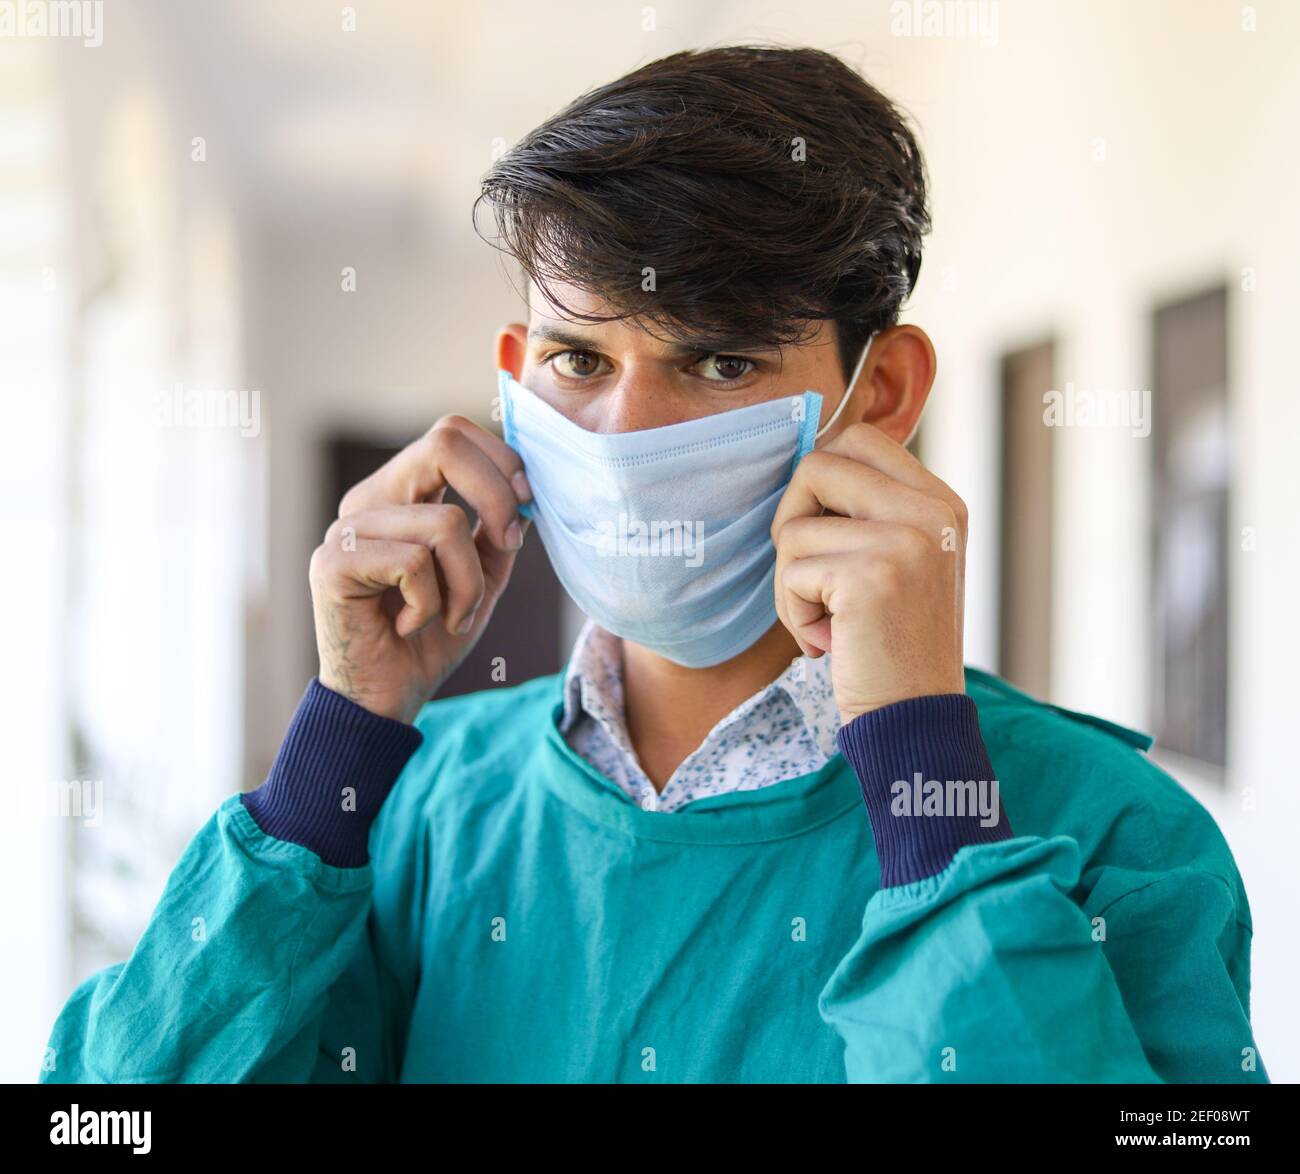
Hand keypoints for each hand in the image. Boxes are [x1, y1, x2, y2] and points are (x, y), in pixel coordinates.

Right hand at [309, 414, 530, 723]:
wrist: (385, 700)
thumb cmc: (430, 639)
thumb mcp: (481, 578)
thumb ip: (497, 531)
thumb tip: (525, 488)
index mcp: (400, 493)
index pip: (452, 433)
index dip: (501, 459)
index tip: (526, 503)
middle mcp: (369, 499)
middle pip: (445, 444)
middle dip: (497, 497)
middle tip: (509, 544)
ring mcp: (346, 528)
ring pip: (444, 522)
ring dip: (467, 584)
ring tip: (449, 617)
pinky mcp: (333, 563)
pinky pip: (414, 564)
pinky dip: (431, 605)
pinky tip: (408, 626)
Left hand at [771, 421, 966, 722]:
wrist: (914, 720)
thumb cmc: (890, 646)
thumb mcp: (898, 563)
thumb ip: (867, 513)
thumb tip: (803, 465)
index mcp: (940, 503)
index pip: (858, 440)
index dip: (817, 483)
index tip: (821, 535)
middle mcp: (932, 511)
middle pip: (817, 466)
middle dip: (792, 520)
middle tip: (809, 573)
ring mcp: (906, 539)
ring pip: (793, 528)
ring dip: (790, 584)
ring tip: (828, 623)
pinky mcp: (872, 576)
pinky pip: (791, 574)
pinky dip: (795, 616)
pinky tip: (830, 643)